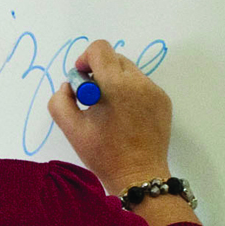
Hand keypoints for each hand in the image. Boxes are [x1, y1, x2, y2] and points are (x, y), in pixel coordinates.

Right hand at [48, 40, 174, 196]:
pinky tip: (126, 117)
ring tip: (110, 110)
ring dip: (115, 82)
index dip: (85, 59)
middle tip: (93, 99)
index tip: (82, 79)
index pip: (100, 49)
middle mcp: (139, 82)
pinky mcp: (163, 101)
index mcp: (115, 85)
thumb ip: (60, 100)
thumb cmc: (104, 155)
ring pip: (129, 71)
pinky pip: (142, 85)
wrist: (139, 176)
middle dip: (100, 72)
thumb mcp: (71, 129)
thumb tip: (69, 86)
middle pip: (115, 58)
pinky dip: (130, 93)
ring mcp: (155, 91)